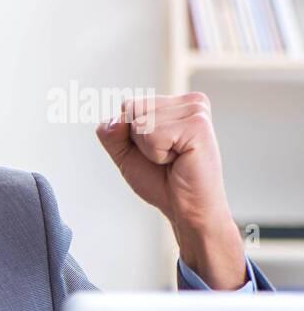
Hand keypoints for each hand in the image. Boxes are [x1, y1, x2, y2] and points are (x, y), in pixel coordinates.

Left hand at [96, 91, 246, 289]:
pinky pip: (152, 134)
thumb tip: (117, 118)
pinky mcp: (198, 125)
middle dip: (137, 141)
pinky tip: (179, 160)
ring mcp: (197, 110)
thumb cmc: (162, 181)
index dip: (129, 135)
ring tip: (173, 159)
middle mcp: (190, 101)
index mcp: (176, 103)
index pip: (128, 105)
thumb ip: (111, 133)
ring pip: (139, 122)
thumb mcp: (126, 154)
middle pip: (131, 108)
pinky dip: (157, 154)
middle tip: (165, 157)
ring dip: (149, 149)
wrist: (186, 209)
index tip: (155, 151)